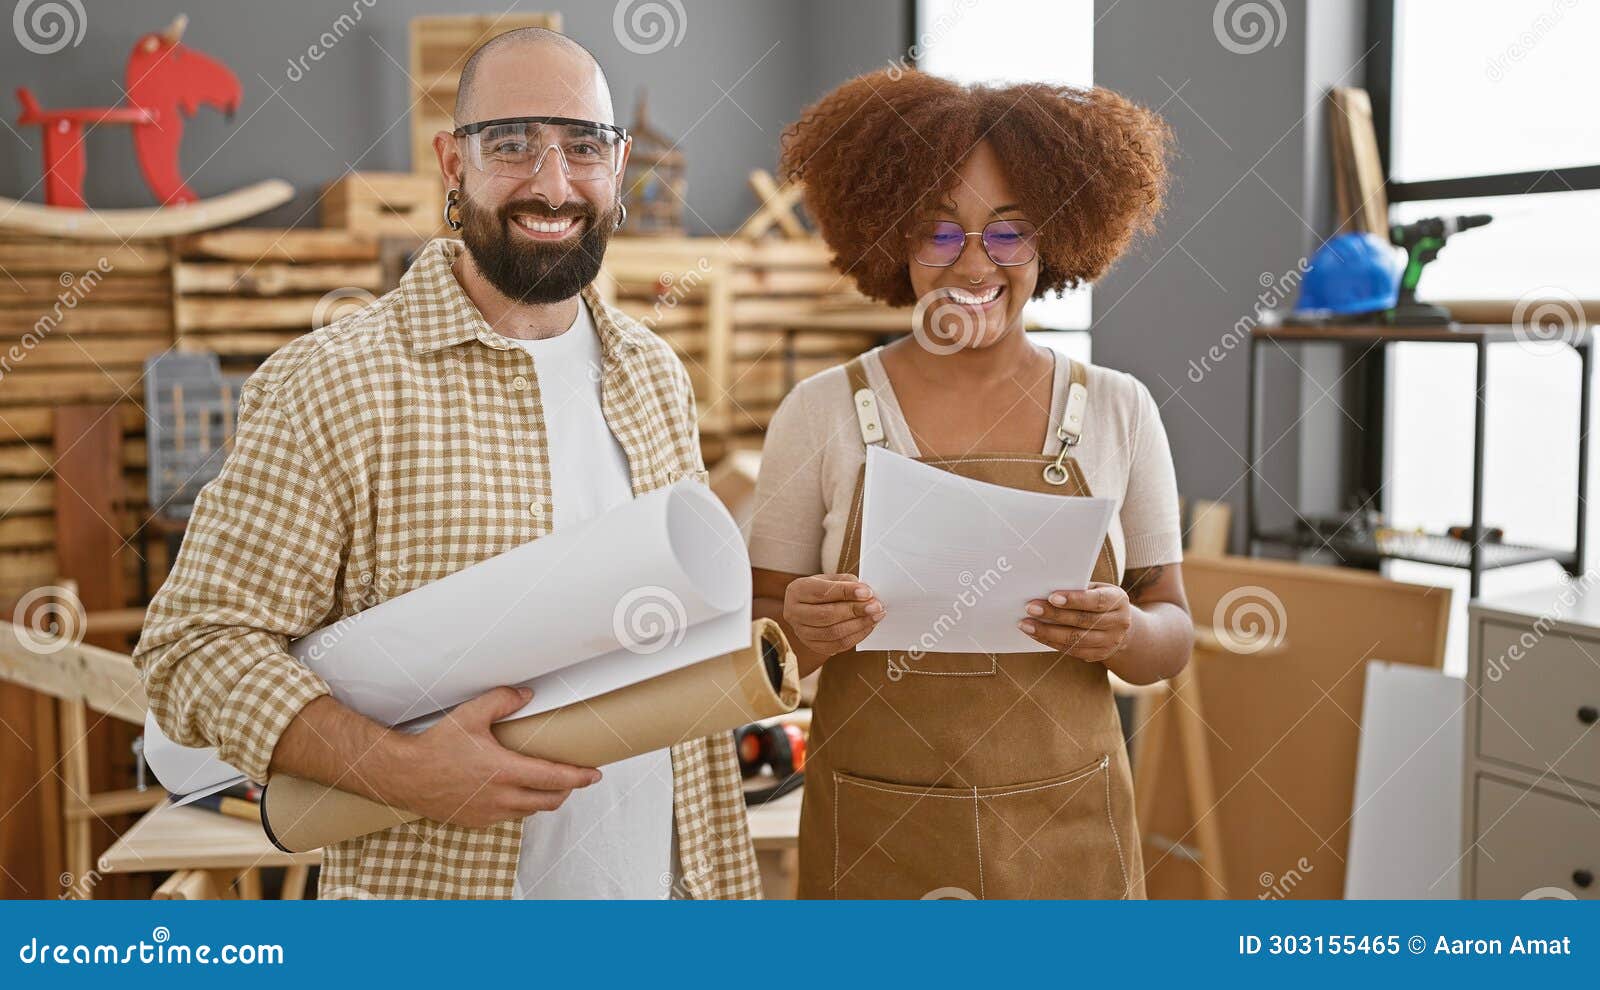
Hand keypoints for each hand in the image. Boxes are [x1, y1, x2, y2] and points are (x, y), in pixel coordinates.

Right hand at [385, 686, 600, 827]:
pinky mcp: (477, 822)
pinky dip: (522, 806)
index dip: (579, 777)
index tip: (595, 774)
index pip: (554, 778)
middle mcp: (501, 797)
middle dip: (567, 789)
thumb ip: (502, 701)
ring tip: (548, 783)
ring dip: (544, 798)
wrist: (405, 776)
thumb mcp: (470, 716)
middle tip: (574, 776)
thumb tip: (527, 695)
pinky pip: (510, 817)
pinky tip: (517, 792)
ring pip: (531, 811)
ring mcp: (489, 813)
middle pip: (550, 800)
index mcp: (504, 771)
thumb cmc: (436, 746)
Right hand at [782, 572, 884, 658]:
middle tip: (876, 606)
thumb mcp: (831, 579)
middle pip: (827, 615)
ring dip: (859, 625)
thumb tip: (867, 595)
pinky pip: (837, 645)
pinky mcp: (813, 645)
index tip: (867, 593)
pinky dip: (856, 637)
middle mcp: (794, 613)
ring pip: (833, 633)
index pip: (822, 592)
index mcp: (797, 590)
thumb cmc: (823, 589)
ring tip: (876, 616)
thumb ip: (847, 583)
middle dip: (855, 611)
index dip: (846, 593)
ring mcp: (801, 632)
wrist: (810, 605)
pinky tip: (867, 627)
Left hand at [1017, 582, 1133, 662]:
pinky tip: (1036, 634)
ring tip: (1026, 624)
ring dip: (1047, 632)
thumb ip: (1079, 587)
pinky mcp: (1098, 655)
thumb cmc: (1100, 601)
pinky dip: (1051, 642)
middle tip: (1030, 608)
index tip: (1052, 597)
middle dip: (1053, 614)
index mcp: (1118, 600)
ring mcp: (1109, 641)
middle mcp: (1118, 622)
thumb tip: (1047, 586)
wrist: (1120, 628)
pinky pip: (1072, 650)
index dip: (1074, 599)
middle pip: (1082, 620)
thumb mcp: (1097, 589)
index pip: (1096, 600)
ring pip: (1075, 639)